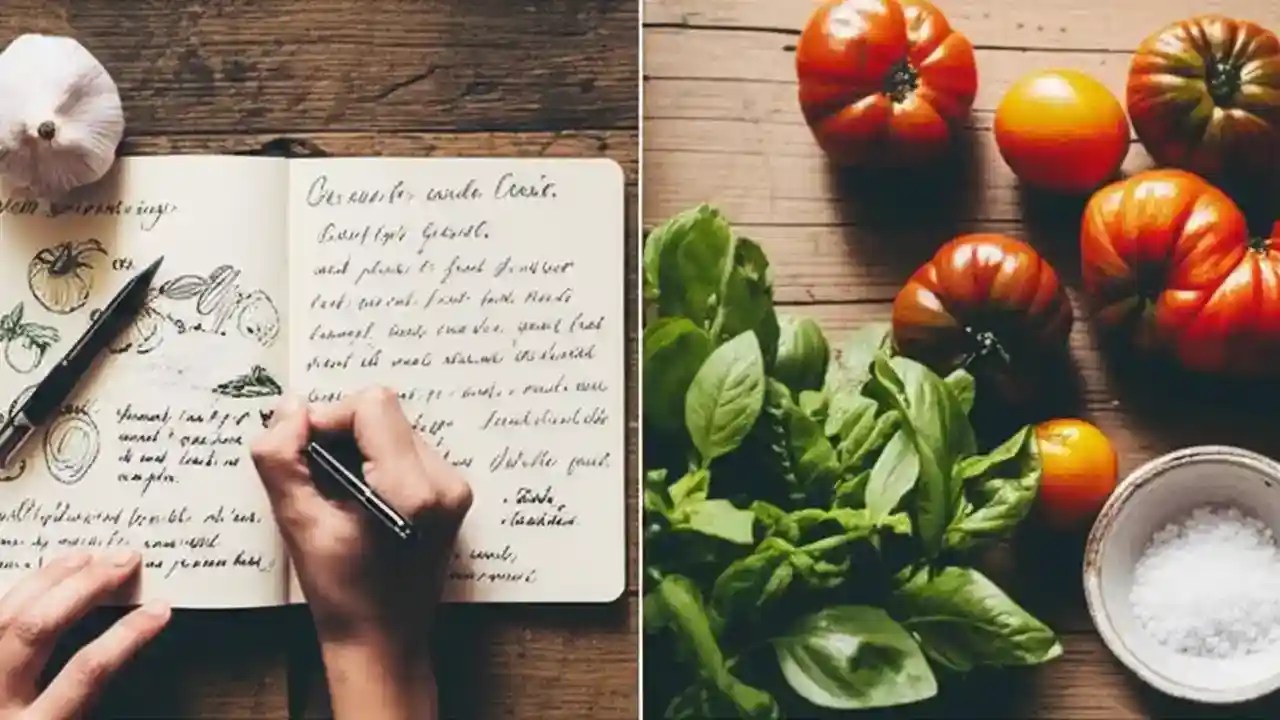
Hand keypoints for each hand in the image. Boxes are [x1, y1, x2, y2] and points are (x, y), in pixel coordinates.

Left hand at [0, 551, 169, 718]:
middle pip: (36, 629)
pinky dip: (8, 596)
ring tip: (82, 557)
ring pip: (0, 616)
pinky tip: (29, 581)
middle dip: (84, 587)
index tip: (160, 608)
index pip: (85, 672)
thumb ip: (82, 704)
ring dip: (44, 579)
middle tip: (123, 560)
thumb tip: (116, 658)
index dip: (127, 635)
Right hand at [250, 387, 471, 719]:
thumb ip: (282, 458)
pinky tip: (361, 500)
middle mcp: (446, 482)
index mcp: (414, 490)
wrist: (383, 640)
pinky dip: (378, 462)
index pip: (373, 405)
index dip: (328, 419)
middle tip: (318, 479)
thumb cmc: (341, 592)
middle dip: (343, 434)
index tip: (306, 455)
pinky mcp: (453, 493)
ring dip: (359, 449)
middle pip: (385, 413)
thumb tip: (290, 407)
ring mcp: (455, 487)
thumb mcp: (297, 523)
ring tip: (339, 495)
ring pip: (396, 429)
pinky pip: (408, 450)